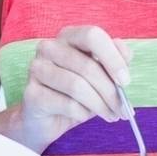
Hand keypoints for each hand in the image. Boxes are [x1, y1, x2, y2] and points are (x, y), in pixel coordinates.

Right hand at [14, 25, 133, 152]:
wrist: (45, 119)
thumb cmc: (76, 94)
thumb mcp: (100, 76)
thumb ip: (115, 61)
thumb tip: (125, 54)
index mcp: (68, 36)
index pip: (92, 36)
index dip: (112, 58)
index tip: (125, 81)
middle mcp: (49, 47)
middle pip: (87, 65)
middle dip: (110, 91)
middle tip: (122, 109)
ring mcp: (37, 69)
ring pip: (77, 86)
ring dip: (100, 105)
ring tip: (110, 115)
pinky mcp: (31, 93)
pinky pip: (67, 104)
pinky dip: (82, 113)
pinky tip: (84, 115)